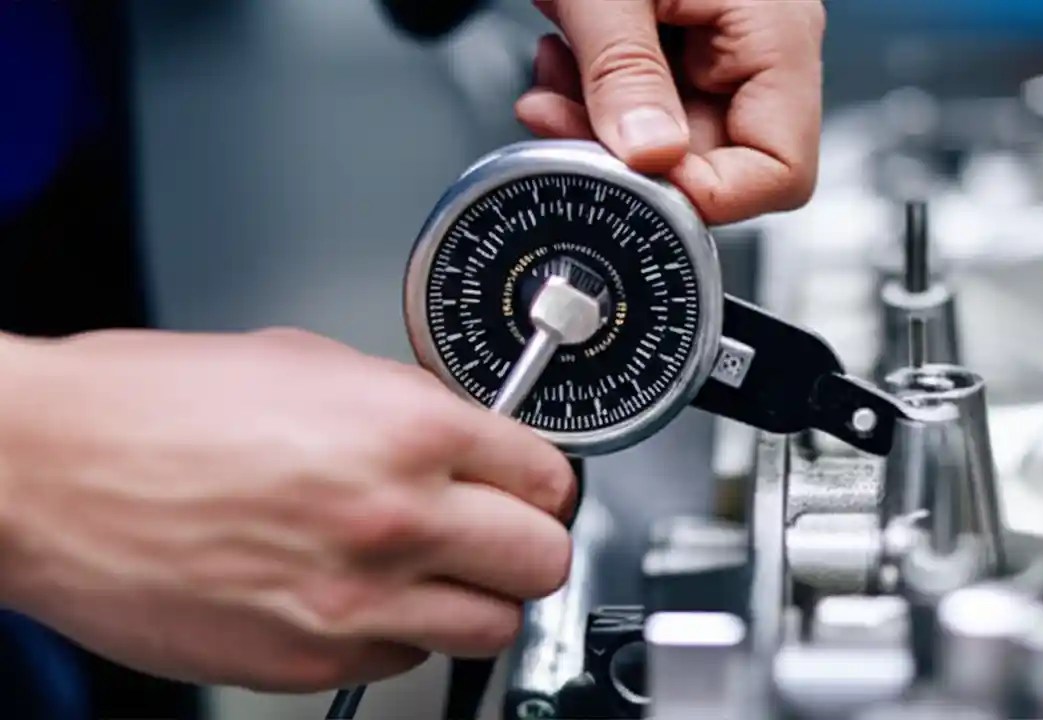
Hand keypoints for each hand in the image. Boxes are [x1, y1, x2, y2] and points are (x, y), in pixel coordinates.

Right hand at [0, 329, 575, 691]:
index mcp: (406, 431)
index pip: (548, 477)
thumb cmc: (150, 407)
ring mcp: (355, 601)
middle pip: (544, 562)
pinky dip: (396, 634)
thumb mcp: (306, 363)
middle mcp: (395, 521)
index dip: (542, 483)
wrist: (45, 472)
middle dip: (528, 546)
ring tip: (432, 573)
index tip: (530, 487)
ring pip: (490, 628)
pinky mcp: (307, 659)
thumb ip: (405, 405)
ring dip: (475, 600)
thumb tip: (461, 436)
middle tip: (499, 534)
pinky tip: (354, 594)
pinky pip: (401, 659)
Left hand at [515, 0, 825, 224]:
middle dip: (632, 155)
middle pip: (718, 160)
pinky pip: (654, 101)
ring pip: (674, 137)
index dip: (707, 195)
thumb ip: (625, 75)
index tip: (633, 182)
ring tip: (558, 75)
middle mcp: (764, 45)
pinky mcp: (687, 40)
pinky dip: (603, 97)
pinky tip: (568, 61)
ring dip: (605, 125)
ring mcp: (727, 44)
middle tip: (564, 121)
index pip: (781, 169)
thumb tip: (647, 159)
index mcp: (776, 31)